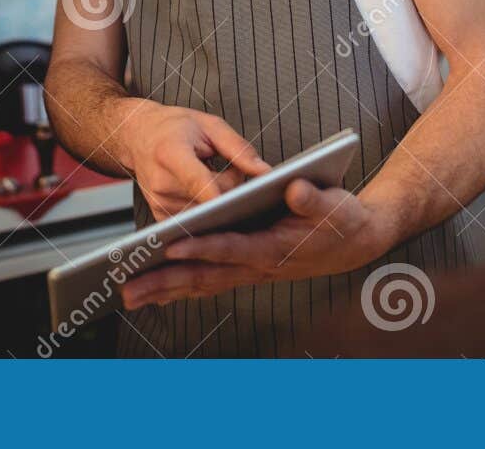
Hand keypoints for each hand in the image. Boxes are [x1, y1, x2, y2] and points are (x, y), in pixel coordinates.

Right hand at [116, 100, 270, 219]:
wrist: (138, 137)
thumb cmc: (174, 127)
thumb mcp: (210, 125)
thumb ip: (239, 149)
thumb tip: (265, 172)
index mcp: (170, 153)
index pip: (197, 180)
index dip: (217, 193)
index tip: (236, 203)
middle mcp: (161, 183)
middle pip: (211, 199)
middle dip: (231, 186)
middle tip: (227, 166)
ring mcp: (160, 204)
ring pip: (208, 213)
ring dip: (219, 198)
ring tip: (210, 175)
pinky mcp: (162, 219)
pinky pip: (197, 221)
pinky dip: (207, 209)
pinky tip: (203, 191)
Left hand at [119, 179, 399, 309]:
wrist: (357, 241)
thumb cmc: (344, 220)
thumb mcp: (336, 204)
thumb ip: (312, 199)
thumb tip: (292, 188)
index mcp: (275, 248)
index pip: (232, 249)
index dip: (202, 248)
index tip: (172, 246)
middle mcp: (258, 265)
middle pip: (205, 276)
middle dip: (164, 282)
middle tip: (127, 290)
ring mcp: (251, 271)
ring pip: (202, 283)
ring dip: (165, 290)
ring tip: (128, 295)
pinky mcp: (248, 268)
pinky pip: (208, 280)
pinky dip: (181, 286)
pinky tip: (157, 288)